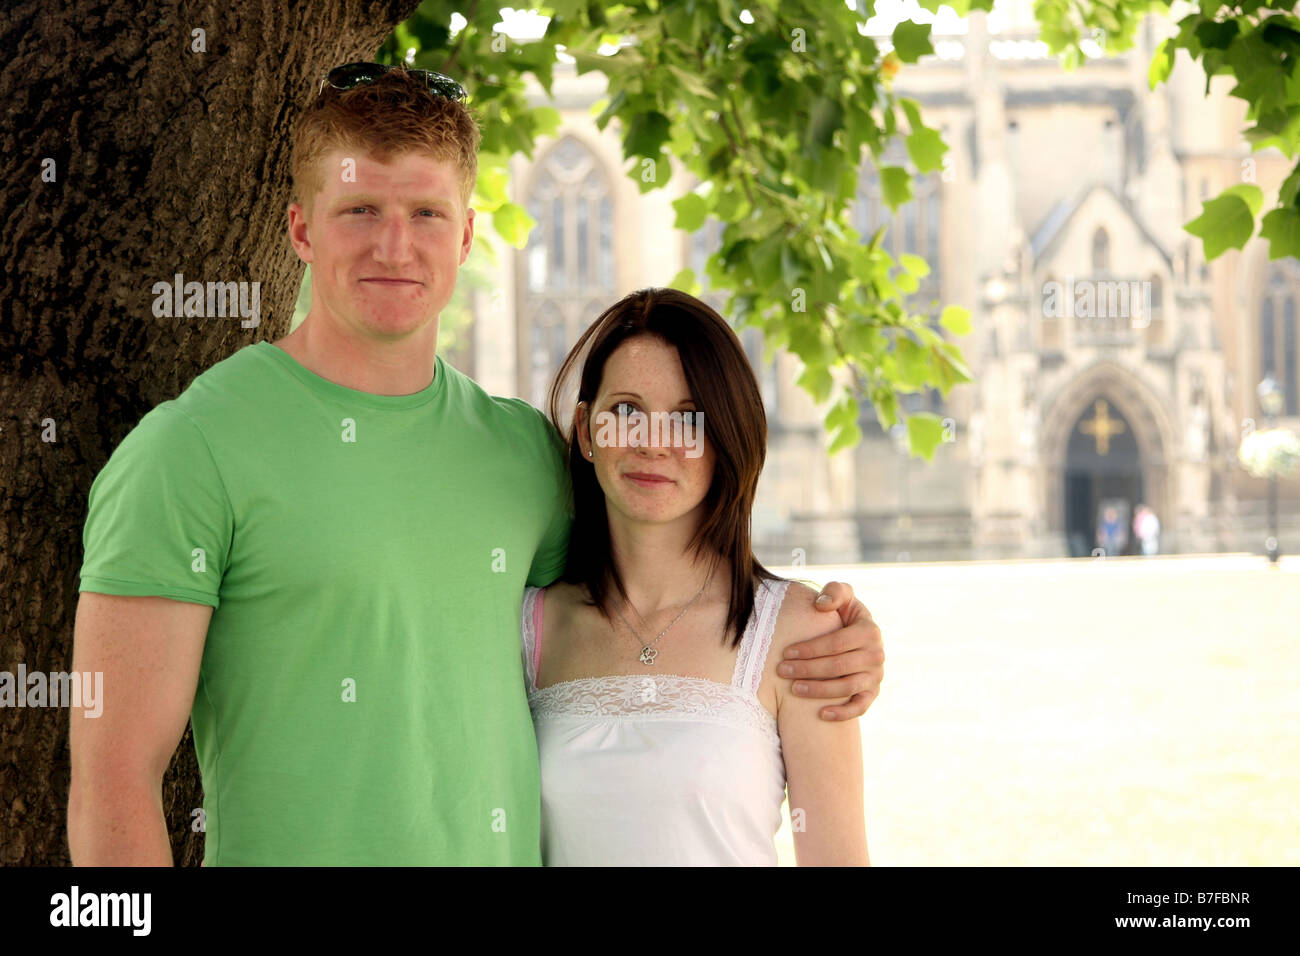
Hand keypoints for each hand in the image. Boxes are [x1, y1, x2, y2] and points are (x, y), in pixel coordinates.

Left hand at [780, 581, 883, 720]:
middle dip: (807, 669)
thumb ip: (835, 592)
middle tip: (782, 671)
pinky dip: (843, 713)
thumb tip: (821, 606)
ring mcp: (876, 676)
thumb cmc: (843, 614)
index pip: (836, 643)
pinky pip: (860, 707)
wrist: (858, 635)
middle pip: (838, 666)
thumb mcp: (842, 596)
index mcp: (869, 630)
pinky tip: (821, 715)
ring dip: (819, 690)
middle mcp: (876, 655)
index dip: (810, 649)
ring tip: (793, 689)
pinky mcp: (873, 693)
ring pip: (846, 687)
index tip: (786, 652)